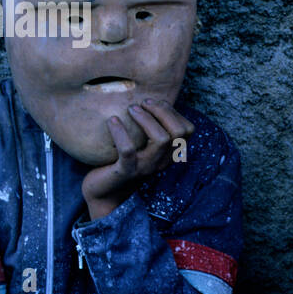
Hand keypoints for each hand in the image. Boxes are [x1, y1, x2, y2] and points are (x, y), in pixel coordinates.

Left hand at [82, 99, 194, 218]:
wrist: (104, 194)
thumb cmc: (122, 162)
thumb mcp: (141, 146)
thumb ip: (149, 130)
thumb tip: (148, 99)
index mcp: (168, 154)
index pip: (188, 130)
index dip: (174, 112)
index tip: (154, 104)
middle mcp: (161, 161)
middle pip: (179, 132)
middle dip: (163, 111)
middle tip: (143, 103)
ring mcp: (145, 167)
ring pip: (161, 139)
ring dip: (147, 119)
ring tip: (131, 109)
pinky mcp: (126, 171)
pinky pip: (128, 150)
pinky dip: (120, 132)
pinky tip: (112, 120)